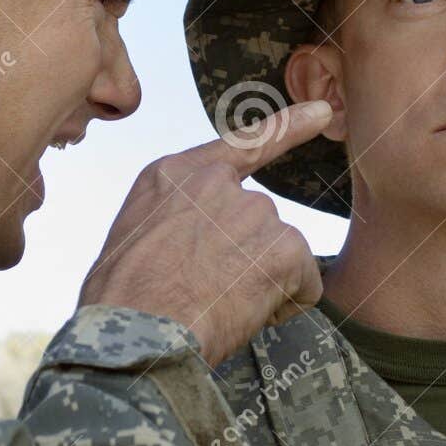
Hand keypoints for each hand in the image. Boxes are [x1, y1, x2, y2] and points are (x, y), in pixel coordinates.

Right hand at [78, 101, 330, 366]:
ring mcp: (254, 210)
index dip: (287, 128)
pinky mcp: (284, 245)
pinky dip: (284, 306)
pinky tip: (244, 314)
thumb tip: (198, 247)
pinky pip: (304, 284)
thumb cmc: (123, 302)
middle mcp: (217, 183)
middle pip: (258, 221)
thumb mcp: (134, 237)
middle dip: (246, 259)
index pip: (240, 144)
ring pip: (280, 254)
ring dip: (261, 283)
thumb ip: (177, 221)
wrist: (136, 332)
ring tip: (215, 305)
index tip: (321, 113)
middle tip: (203, 292)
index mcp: (174, 176)